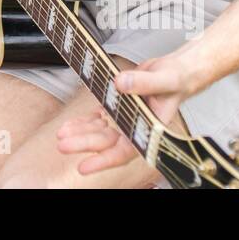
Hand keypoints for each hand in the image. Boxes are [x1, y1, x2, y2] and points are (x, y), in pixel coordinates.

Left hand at [54, 45, 208, 173]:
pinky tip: (70, 125)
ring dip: (80, 133)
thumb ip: (143, 83)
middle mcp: (134, 128)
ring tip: (62, 134)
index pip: (125, 151)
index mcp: (148, 129)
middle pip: (106, 142)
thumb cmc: (176, 81)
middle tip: (64, 144)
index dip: (104, 160)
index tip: (84, 167)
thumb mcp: (163, 80)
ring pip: (99, 132)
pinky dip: (84, 122)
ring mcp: (124, 119)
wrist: (174, 72)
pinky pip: (97, 119)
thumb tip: (121, 84)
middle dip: (84, 143)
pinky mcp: (117, 108)